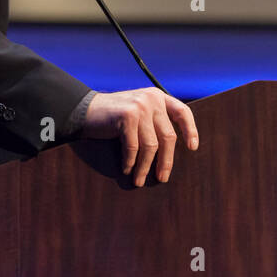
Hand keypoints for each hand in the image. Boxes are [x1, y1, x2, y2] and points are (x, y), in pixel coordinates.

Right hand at [80, 87, 197, 186]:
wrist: (84, 109)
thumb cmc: (112, 116)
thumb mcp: (138, 111)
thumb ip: (154, 120)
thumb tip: (171, 151)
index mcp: (157, 96)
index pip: (182, 112)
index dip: (190, 130)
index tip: (192, 148)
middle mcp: (151, 99)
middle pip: (168, 136)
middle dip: (166, 161)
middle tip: (162, 178)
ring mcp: (139, 107)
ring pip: (151, 145)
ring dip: (145, 167)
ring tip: (140, 180)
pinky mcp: (127, 116)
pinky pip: (133, 147)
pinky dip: (131, 162)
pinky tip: (127, 170)